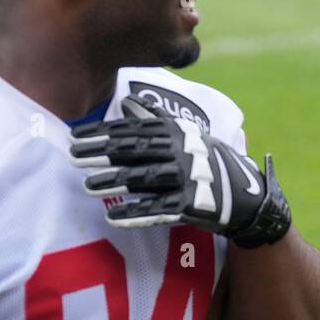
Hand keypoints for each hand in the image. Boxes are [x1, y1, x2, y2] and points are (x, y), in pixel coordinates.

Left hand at [68, 96, 291, 247]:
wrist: (246, 195)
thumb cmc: (208, 162)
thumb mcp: (187, 135)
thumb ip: (156, 121)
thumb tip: (127, 102)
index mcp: (179, 131)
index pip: (135, 129)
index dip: (103, 133)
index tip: (76, 136)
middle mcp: (183, 150)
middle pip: (136, 150)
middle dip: (102, 153)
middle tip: (73, 156)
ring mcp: (188, 177)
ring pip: (145, 177)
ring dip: (115, 181)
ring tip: (88, 186)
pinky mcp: (193, 204)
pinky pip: (160, 209)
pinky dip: (137, 214)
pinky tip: (114, 217)